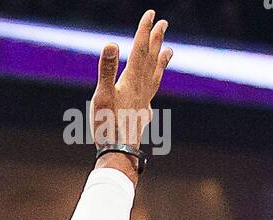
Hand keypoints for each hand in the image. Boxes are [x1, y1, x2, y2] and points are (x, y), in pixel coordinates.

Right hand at [92, 10, 171, 152]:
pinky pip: (151, 96)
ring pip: (156, 77)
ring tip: (170, 50)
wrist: (119, 154)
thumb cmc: (108, 127)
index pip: (140, 50)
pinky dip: (153, 89)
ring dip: (162, 61)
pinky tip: (151, 94)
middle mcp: (142, 89)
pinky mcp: (142, 116)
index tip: (151, 14)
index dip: (144, 31)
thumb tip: (110, 44)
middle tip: (164, 23)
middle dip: (156, 40)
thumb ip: (107, 70)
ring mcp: (144, 103)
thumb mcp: (102, 96)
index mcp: (132, 81)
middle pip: (151, 60)